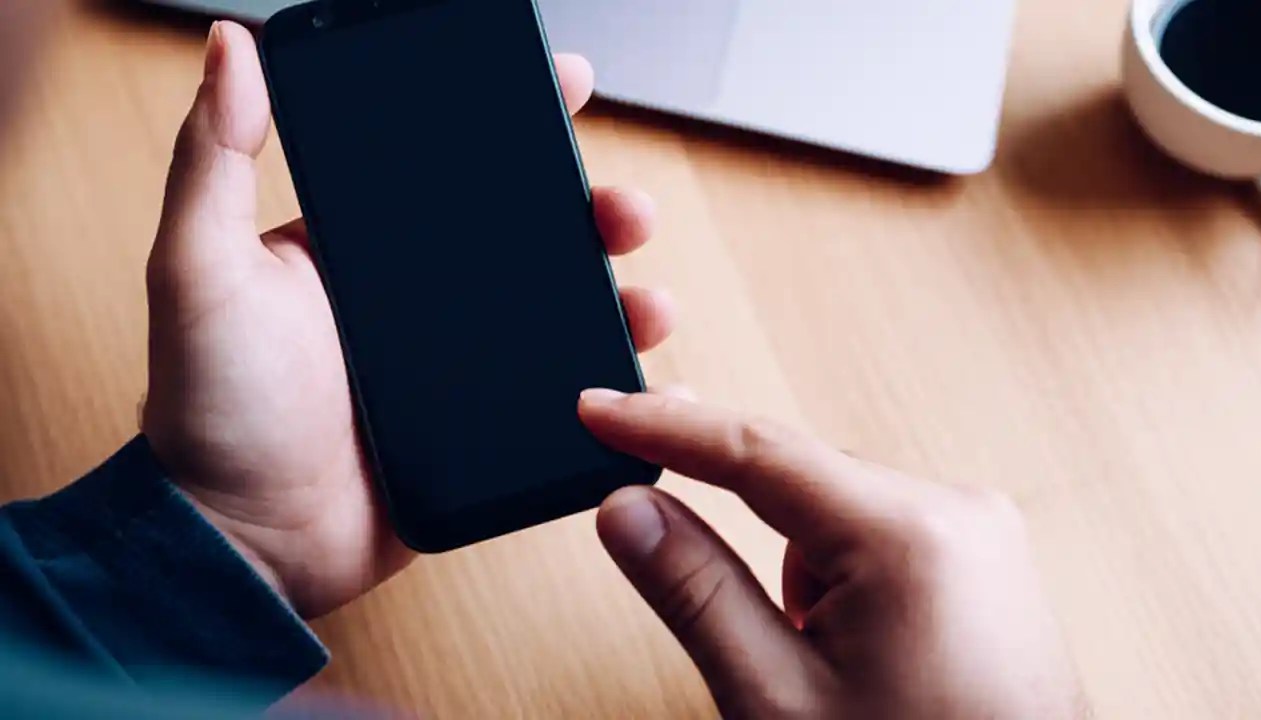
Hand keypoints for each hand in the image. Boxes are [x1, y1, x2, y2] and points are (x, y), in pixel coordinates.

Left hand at [142, 22, 674, 618]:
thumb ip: (214, 159)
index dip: (516, 124)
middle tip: (624, 211)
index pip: (453, 169)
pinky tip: (645, 372)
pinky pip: (562, 395)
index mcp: (367, 251)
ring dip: (616, 295)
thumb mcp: (202, 271)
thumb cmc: (211, 413)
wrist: (247, 547)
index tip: (566, 88)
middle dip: (591, 213)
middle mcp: (422, 302)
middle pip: (530, 238)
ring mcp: (461, 368)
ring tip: (646, 300)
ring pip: (560, 313)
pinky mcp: (487, 431)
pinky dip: (610, 382)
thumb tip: (232, 46)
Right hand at [580, 391, 1086, 718]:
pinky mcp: (984, 556)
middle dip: (743, 530)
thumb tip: (627, 509)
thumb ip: (694, 590)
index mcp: (905, 533)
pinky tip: (857, 652)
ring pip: (836, 511)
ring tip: (821, 666)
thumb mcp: (777, 698)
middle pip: (799, 478)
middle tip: (714, 593)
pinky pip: (880, 533)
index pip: (756, 450)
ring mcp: (979, 531)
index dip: (663, 427)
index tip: (600, 408)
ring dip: (800, 570)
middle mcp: (956, 509)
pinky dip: (842, 576)